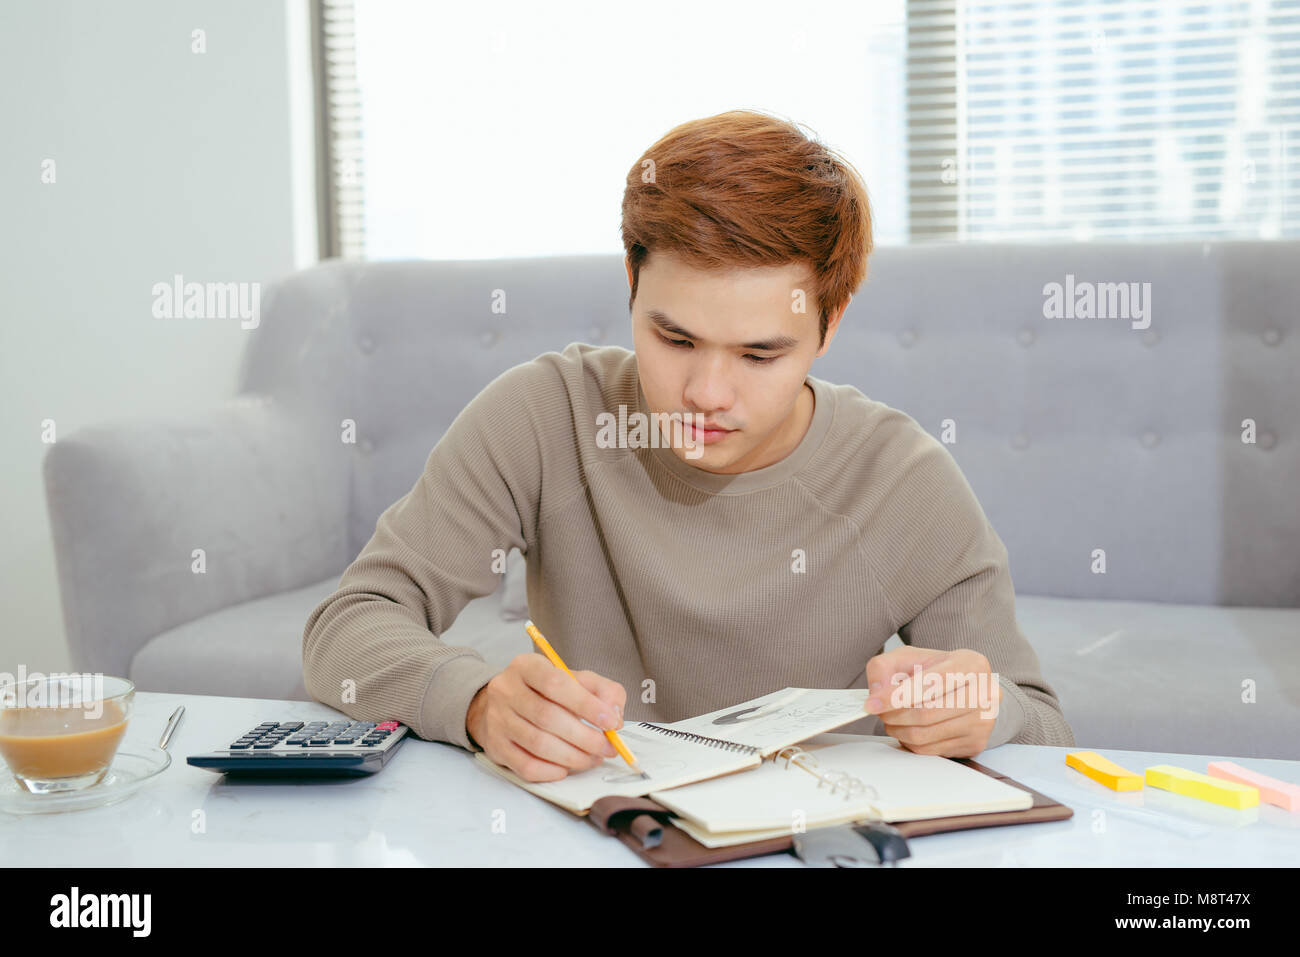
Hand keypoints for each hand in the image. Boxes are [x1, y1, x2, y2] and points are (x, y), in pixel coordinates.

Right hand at [465, 653, 627, 782]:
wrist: (501, 704)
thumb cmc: (544, 692)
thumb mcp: (574, 679)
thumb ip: (601, 691)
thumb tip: (614, 716)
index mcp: (526, 666)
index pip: (555, 683)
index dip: (586, 704)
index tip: (610, 721)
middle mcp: (506, 690)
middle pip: (547, 717)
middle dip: (585, 737)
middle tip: (607, 748)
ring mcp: (497, 720)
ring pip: (538, 744)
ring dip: (573, 756)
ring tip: (593, 758)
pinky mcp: (496, 747)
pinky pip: (526, 766)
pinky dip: (551, 771)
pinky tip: (567, 767)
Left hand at [863, 646, 1000, 757]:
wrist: (968, 689)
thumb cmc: (939, 672)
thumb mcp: (910, 658)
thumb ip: (885, 666)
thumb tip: (876, 692)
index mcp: (971, 664)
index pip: (930, 683)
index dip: (897, 696)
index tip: (872, 703)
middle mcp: (984, 693)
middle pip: (927, 712)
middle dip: (893, 714)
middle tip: (879, 711)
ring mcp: (982, 722)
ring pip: (926, 734)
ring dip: (898, 730)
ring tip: (891, 719)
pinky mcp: (975, 743)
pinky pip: (930, 750)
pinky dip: (909, 742)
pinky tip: (906, 729)